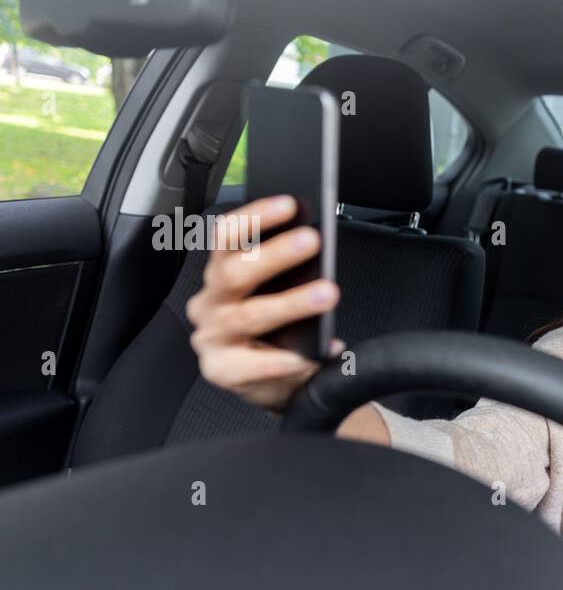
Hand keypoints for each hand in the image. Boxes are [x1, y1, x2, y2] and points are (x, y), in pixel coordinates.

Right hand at [186, 195, 341, 411]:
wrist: (276, 385)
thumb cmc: (280, 332)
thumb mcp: (283, 295)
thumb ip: (292, 275)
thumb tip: (319, 250)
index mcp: (221, 275)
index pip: (227, 237)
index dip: (255, 217)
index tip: (289, 204)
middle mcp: (210, 302)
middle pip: (233, 273)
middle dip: (274, 254)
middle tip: (311, 241)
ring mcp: (211, 337)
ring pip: (247, 315)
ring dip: (290, 303)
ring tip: (326, 294)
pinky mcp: (219, 370)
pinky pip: (250, 365)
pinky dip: (281, 360)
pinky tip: (309, 354)